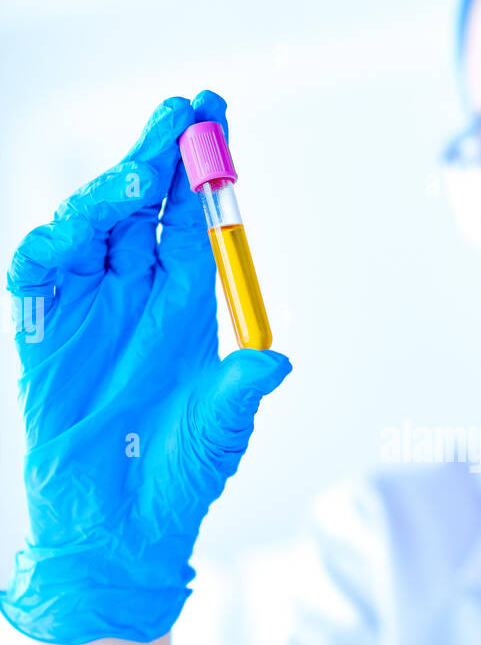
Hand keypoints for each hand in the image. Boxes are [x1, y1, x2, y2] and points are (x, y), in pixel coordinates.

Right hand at [2, 92, 290, 643]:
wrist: (121, 532)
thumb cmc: (179, 480)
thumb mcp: (221, 429)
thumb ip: (241, 391)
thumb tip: (277, 361)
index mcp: (185, 309)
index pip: (194, 222)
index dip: (204, 170)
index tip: (217, 116)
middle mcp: (136, 299)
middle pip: (143, 207)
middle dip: (160, 155)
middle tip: (184, 112)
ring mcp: (88, 312)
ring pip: (91, 227)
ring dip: (113, 194)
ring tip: (145, 179)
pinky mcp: (44, 336)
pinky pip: (41, 273)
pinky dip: (56, 244)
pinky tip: (81, 228)